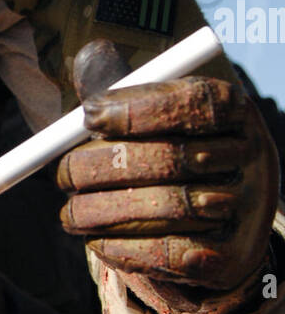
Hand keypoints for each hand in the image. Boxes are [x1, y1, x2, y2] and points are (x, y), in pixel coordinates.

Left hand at [56, 42, 279, 313]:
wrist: (223, 227)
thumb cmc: (176, 155)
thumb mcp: (162, 117)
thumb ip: (126, 93)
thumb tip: (87, 56)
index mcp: (235, 112)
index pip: (191, 102)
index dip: (136, 109)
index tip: (88, 116)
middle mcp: (251, 158)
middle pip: (173, 158)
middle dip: (104, 166)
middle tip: (62, 174)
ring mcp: (247, 209)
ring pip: (164, 209)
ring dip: (103, 212)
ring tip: (69, 213)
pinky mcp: (231, 257)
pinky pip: (168, 253)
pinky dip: (123, 247)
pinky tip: (96, 239)